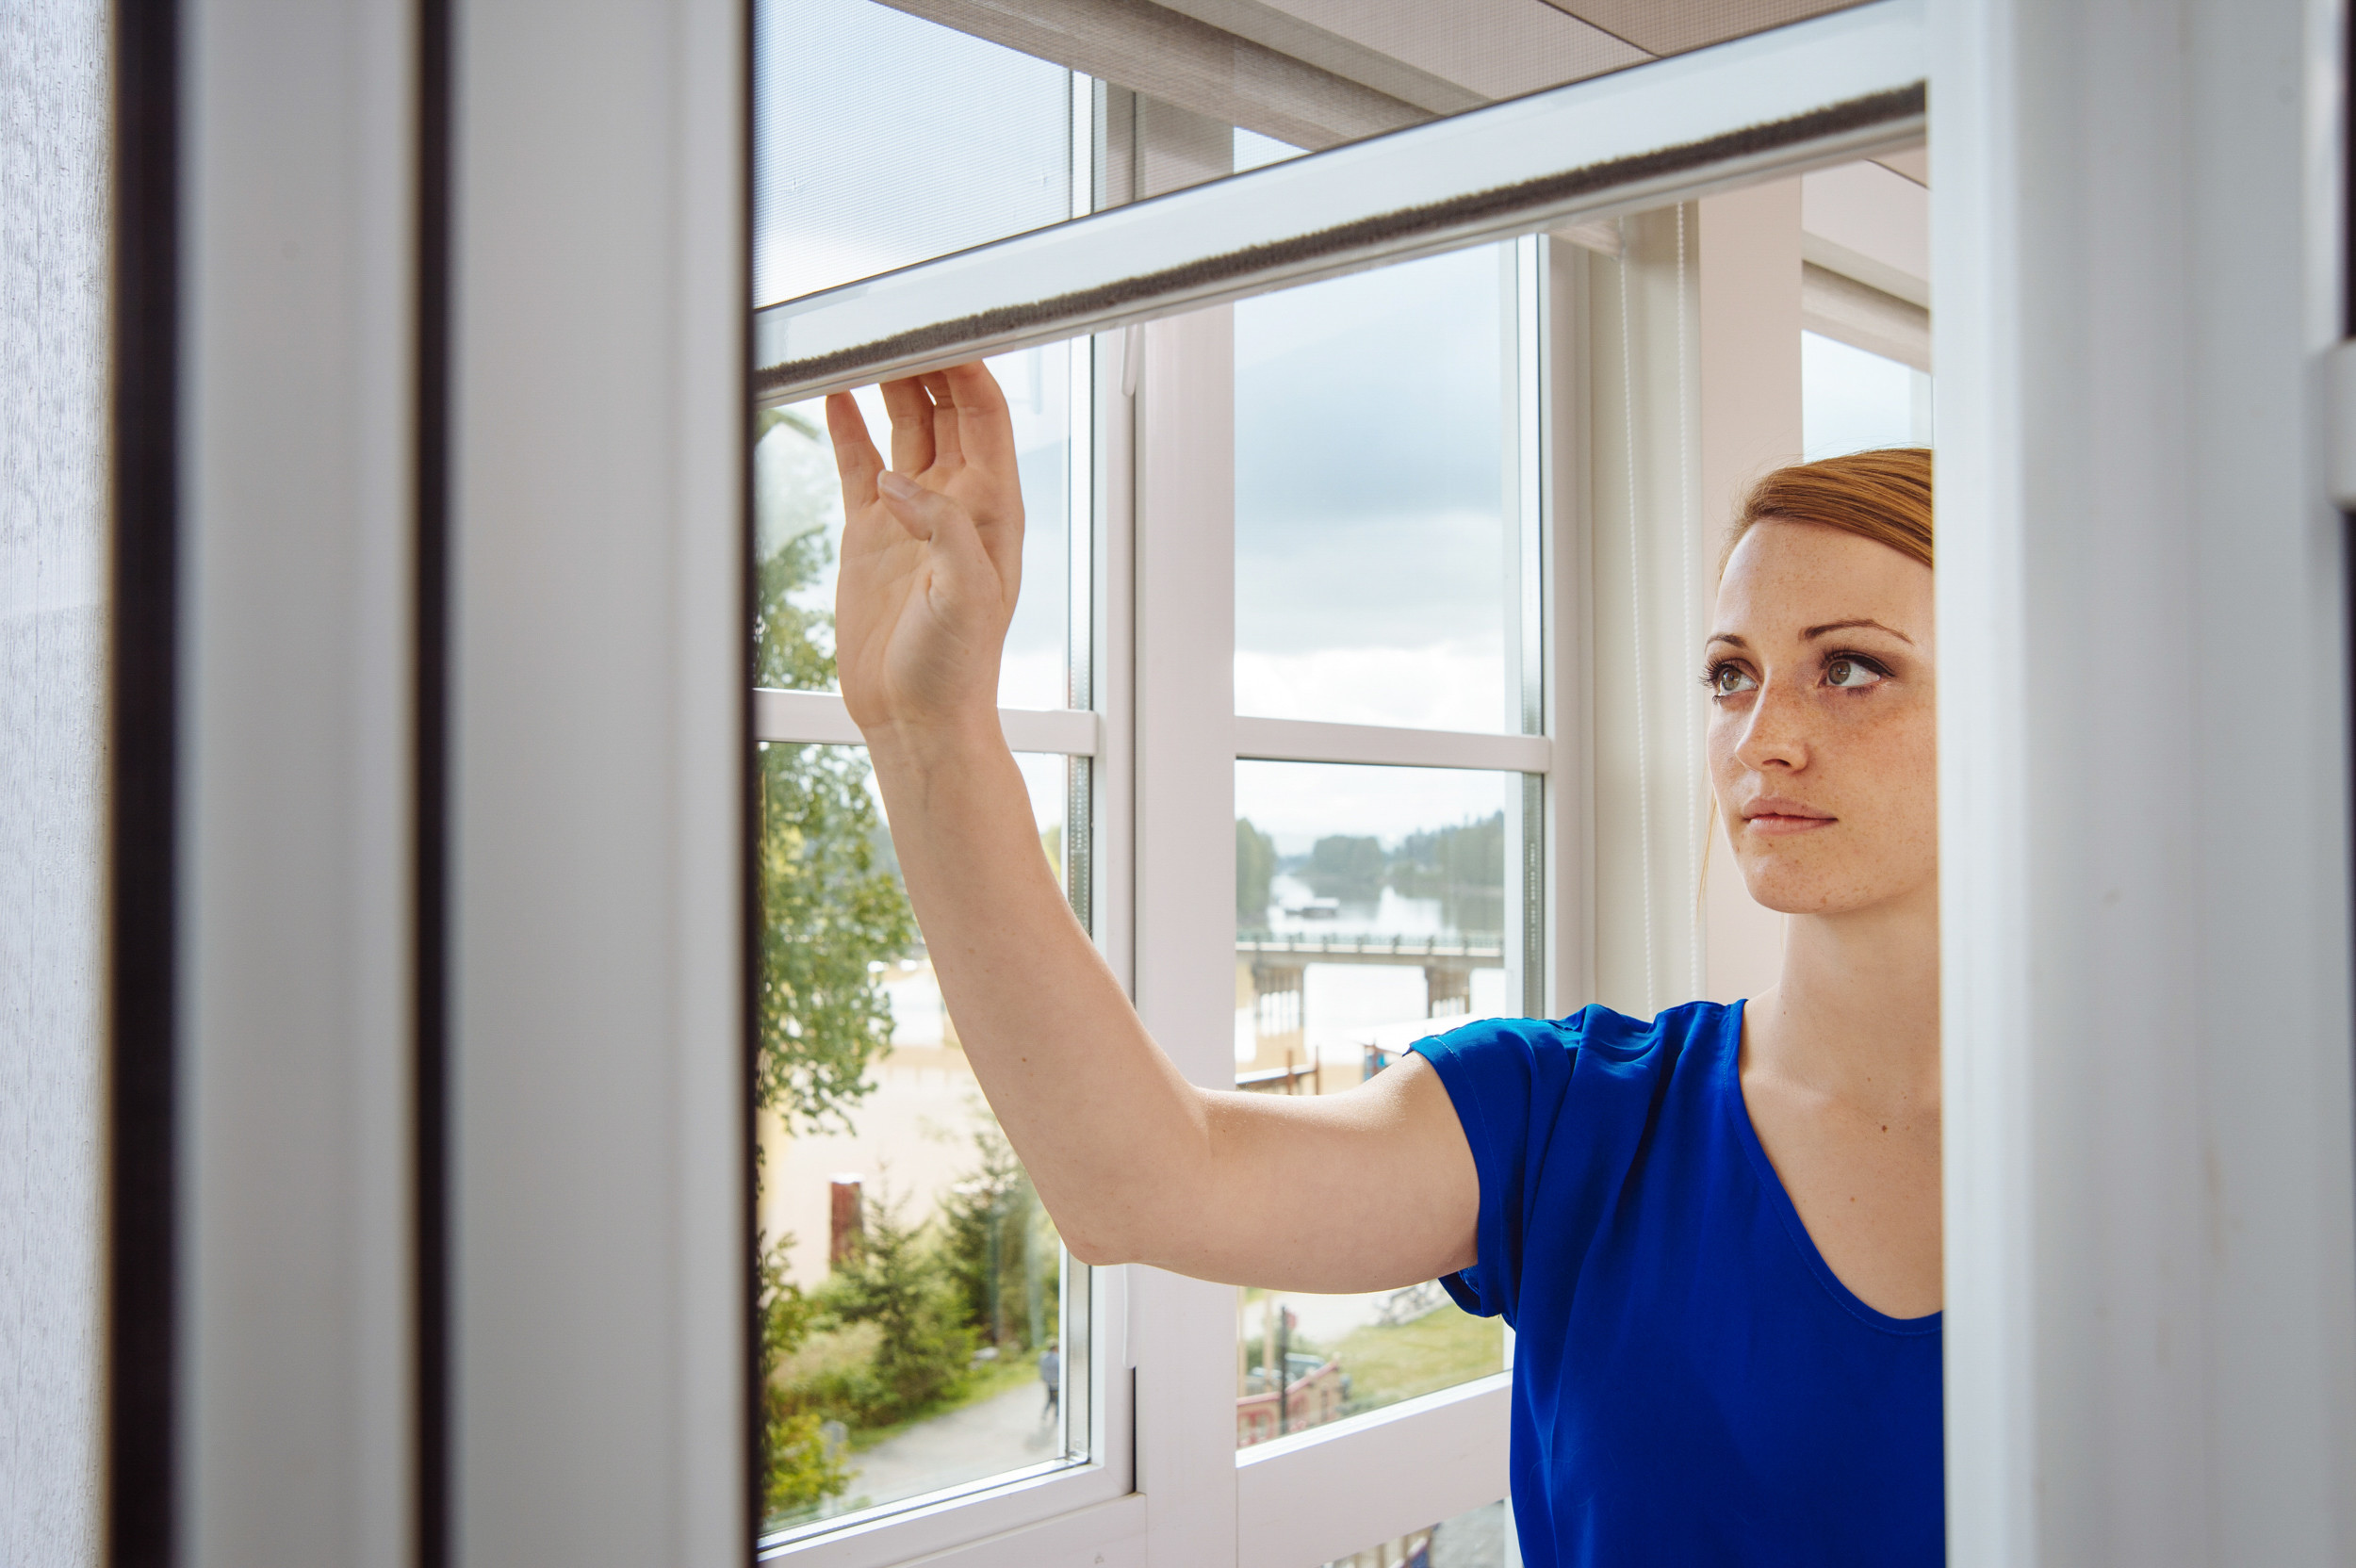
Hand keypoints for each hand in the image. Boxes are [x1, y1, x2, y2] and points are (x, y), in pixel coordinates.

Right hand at [825, 363, 1023, 736]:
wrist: (915, 717)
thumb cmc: (955, 669)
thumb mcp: (967, 596)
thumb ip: (943, 530)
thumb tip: (900, 481)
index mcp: (991, 508)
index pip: (984, 416)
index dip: (966, 370)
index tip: (940, 332)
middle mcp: (954, 502)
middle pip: (944, 409)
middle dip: (925, 365)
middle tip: (895, 327)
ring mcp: (911, 513)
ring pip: (903, 427)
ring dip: (888, 386)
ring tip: (866, 346)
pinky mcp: (871, 532)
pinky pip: (859, 463)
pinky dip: (847, 426)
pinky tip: (836, 395)